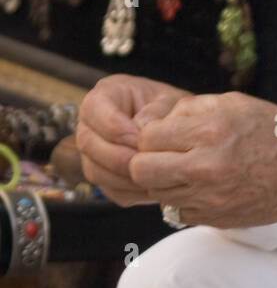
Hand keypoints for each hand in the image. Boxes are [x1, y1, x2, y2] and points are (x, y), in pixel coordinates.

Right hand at [76, 74, 193, 206]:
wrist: (178, 129)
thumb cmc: (171, 109)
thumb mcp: (171, 100)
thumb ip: (158, 110)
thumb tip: (142, 127)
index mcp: (104, 95)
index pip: (95, 110)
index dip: (117, 128)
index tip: (141, 139)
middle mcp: (90, 123)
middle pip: (88, 143)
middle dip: (119, 157)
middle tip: (148, 162)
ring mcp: (93, 151)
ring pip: (95, 170)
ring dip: (123, 177)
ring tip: (152, 176)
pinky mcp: (104, 174)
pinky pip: (108, 189)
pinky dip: (130, 192)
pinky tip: (152, 187)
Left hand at [128, 91, 276, 227]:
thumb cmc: (274, 132)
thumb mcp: (235, 103)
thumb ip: (190, 109)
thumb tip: (153, 121)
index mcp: (209, 132)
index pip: (146, 137)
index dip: (150, 134)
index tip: (164, 134)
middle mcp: (205, 167)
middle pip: (140, 169)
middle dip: (146, 159)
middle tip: (166, 154)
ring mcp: (208, 198)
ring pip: (155, 192)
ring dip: (163, 179)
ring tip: (186, 168)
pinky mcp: (213, 218)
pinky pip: (176, 210)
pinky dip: (182, 198)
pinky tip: (201, 186)